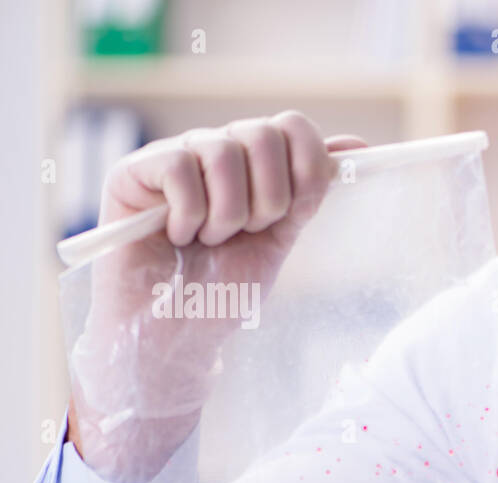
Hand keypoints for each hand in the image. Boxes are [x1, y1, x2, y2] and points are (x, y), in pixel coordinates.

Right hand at [69, 111, 365, 481]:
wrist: (178, 332)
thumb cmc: (225, 289)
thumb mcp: (282, 237)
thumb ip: (309, 190)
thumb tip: (357, 145)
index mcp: (253, 165)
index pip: (293, 127)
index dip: (306, 169)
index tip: (293, 215)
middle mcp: (215, 151)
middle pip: (264, 133)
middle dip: (269, 199)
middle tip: (246, 234)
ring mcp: (174, 157)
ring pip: (223, 151)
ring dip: (227, 214)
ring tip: (209, 241)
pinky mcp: (133, 171)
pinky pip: (178, 167)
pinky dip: (188, 214)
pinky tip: (177, 236)